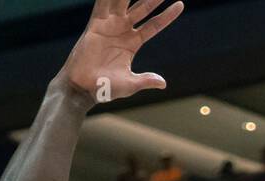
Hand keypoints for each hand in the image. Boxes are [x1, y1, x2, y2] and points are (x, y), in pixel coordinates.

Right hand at [58, 0, 184, 102]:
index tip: (181, 4)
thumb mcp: (130, 84)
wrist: (83, 88)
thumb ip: (145, 80)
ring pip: (124, 1)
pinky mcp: (96, 24)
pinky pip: (102, 4)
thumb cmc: (105, 88)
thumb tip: (163, 83)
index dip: (167, 16)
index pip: (153, 25)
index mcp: (132, 43)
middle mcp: (122, 31)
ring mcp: (109, 25)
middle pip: (142, 8)